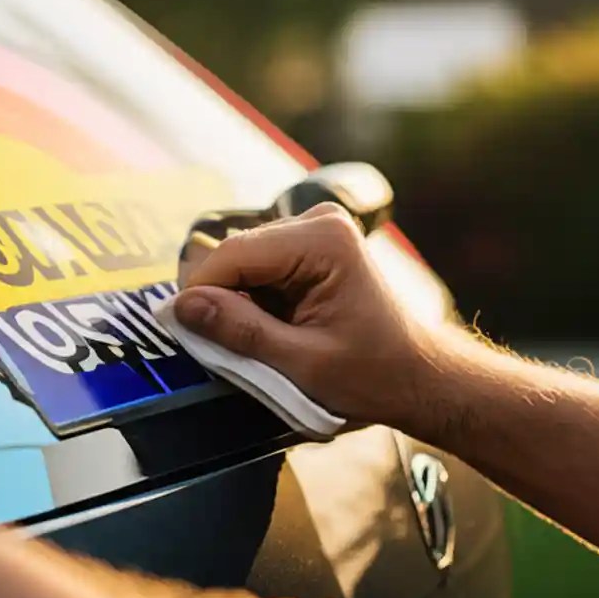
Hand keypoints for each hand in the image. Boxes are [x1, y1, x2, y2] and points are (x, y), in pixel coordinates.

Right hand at [174, 203, 444, 426]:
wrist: (418, 376)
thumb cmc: (375, 374)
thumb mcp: (302, 364)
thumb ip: (239, 331)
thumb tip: (180, 307)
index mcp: (322, 241)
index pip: (231, 255)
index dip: (201, 296)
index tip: (189, 336)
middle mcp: (317, 221)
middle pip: (233, 256)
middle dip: (221, 302)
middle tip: (231, 350)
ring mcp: (313, 230)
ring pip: (239, 263)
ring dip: (237, 304)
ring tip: (264, 343)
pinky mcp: (307, 245)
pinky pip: (255, 268)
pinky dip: (252, 302)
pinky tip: (275, 328)